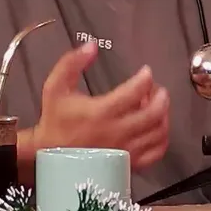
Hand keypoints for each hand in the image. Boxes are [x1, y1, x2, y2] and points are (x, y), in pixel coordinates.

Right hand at [33, 42, 169, 169]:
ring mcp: (125, 152)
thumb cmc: (55, 120)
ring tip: (155, 105)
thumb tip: (92, 46)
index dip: (145, 78)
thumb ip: (72, 63)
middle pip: (153, 113)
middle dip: (160, 96)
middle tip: (156, 88)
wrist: (48, 154)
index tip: (145, 72)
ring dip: (163, 115)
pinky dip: (162, 137)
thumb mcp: (55, 87)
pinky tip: (155, 127)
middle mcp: (116, 133)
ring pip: (158, 132)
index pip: (134, 91)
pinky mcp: (128, 164)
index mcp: (100, 112)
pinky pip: (156, 152)